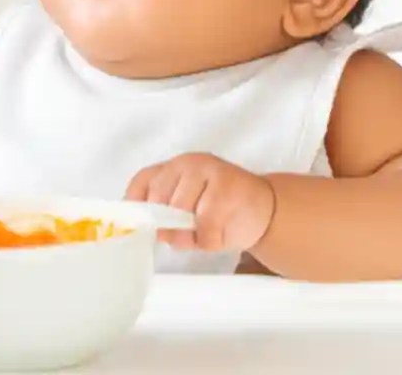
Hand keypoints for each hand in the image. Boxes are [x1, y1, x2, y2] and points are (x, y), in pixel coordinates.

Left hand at [126, 153, 275, 251]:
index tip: (138, 225)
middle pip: (159, 196)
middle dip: (166, 224)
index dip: (135, 203)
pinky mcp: (228, 187)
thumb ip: (167, 215)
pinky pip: (206, 223)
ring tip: (204, 234)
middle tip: (181, 236)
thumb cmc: (220, 213)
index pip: (143, 180)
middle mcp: (187, 163)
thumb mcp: (187, 212)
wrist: (266, 211)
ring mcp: (209, 171)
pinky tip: (219, 234)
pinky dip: (209, 239)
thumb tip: (151, 231)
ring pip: (180, 209)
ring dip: (189, 234)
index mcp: (173, 168)